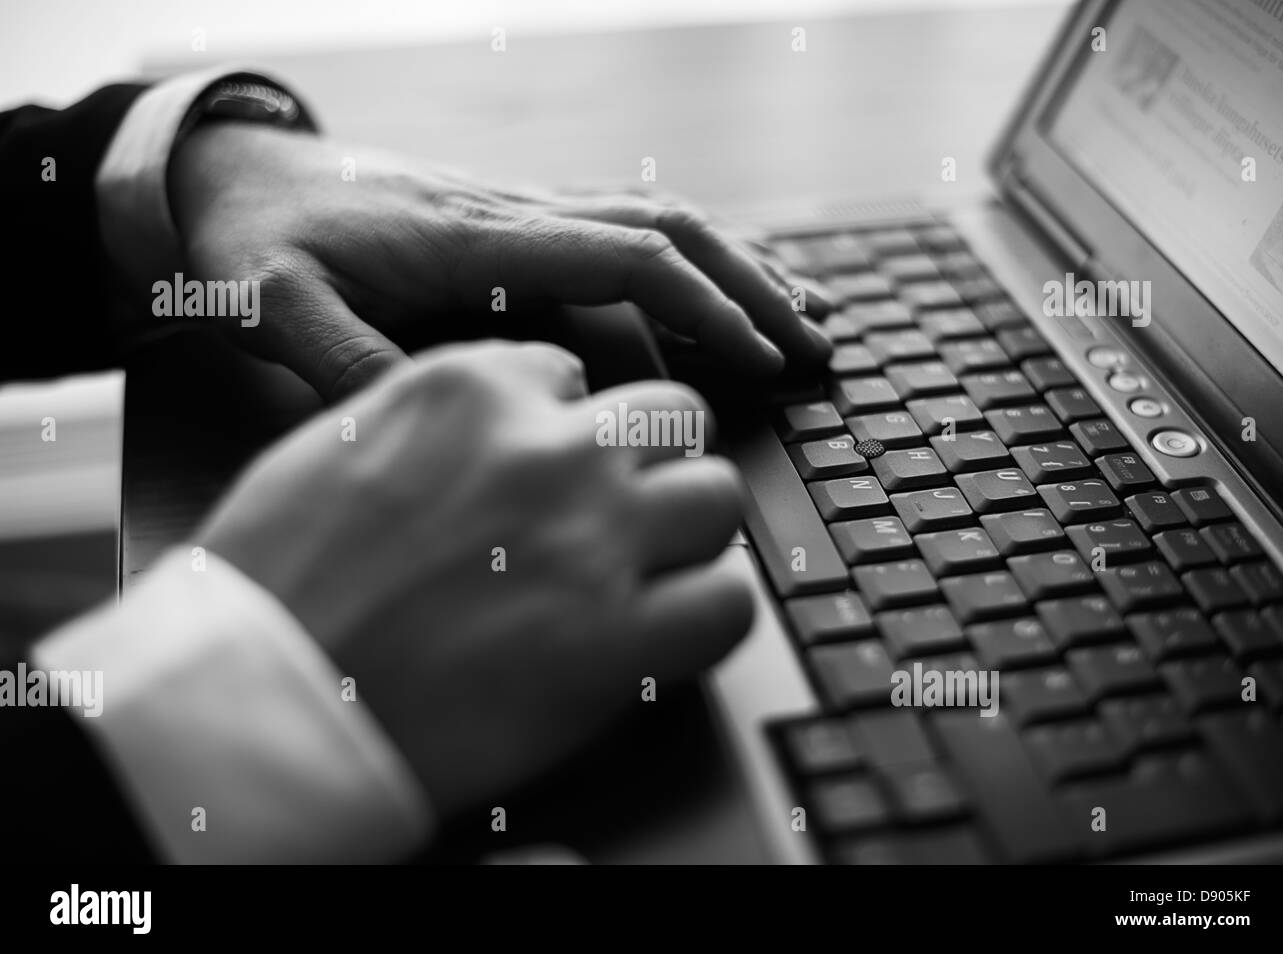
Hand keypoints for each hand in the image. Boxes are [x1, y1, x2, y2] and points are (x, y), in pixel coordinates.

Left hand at [168, 122, 833, 399]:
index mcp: (477, 239)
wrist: (230, 174)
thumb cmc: (253, 242)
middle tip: (815, 347)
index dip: (701, 306)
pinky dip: (690, 264)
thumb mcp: (272, 308)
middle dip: (751, 287)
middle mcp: (517, 216)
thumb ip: (345, 364)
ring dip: (737, 268)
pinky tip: (721, 293)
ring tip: (804, 318)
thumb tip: (440, 426)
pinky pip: (624, 234)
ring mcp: (521, 216)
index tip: (759, 358)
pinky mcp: (515, 229)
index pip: (623, 258)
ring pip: (658, 224)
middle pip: (667, 230)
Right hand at [197, 340, 752, 816]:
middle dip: (653, 462)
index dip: (569, 429)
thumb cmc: (275, 580)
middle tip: (624, 513)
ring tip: (648, 573)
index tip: (557, 471)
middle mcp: (547, 446)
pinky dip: (709, 616)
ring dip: (689, 533)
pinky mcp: (620, 637)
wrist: (257, 692)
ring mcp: (593, 537)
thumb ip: (437, 420)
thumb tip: (492, 435)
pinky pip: (728, 599)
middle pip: (671, 418)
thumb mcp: (342, 443)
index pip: (575, 374)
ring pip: (716, 495)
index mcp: (472, 387)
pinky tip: (667, 635)